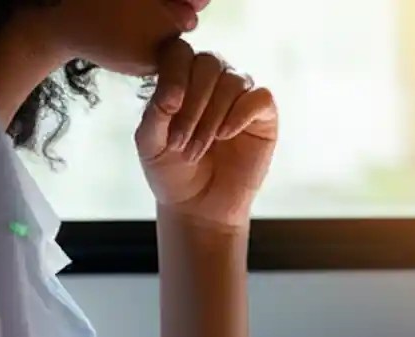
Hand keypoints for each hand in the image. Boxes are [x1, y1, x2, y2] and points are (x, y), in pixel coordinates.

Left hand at [135, 38, 278, 229]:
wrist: (199, 206)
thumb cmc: (171, 172)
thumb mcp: (149, 143)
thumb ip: (154, 113)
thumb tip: (174, 92)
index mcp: (182, 78)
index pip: (180, 52)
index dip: (175, 73)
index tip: (168, 107)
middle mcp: (213, 82)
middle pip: (208, 64)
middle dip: (194, 103)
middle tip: (180, 142)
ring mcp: (240, 98)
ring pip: (233, 81)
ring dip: (213, 116)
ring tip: (198, 149)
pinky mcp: (264, 117)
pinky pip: (260, 97)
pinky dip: (241, 114)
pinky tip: (225, 136)